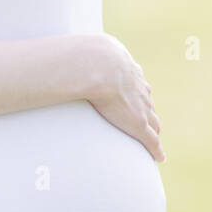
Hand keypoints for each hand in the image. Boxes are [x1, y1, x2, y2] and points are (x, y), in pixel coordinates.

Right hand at [85, 33, 165, 162]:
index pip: (137, 86)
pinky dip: (156, 150)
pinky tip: (159, 158)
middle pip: (148, 104)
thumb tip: (52, 57)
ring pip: (153, 122)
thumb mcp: (85, 53)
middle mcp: (139, 89)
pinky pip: (152, 140)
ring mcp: (141, 106)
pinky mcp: (139, 123)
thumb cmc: (86, 57)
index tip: (136, 102)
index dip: (138, 96)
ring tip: (152, 140)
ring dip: (153, 130)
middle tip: (147, 122)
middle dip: (148, 113)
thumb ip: (75, 57)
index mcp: (128, 72)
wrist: (97, 65)